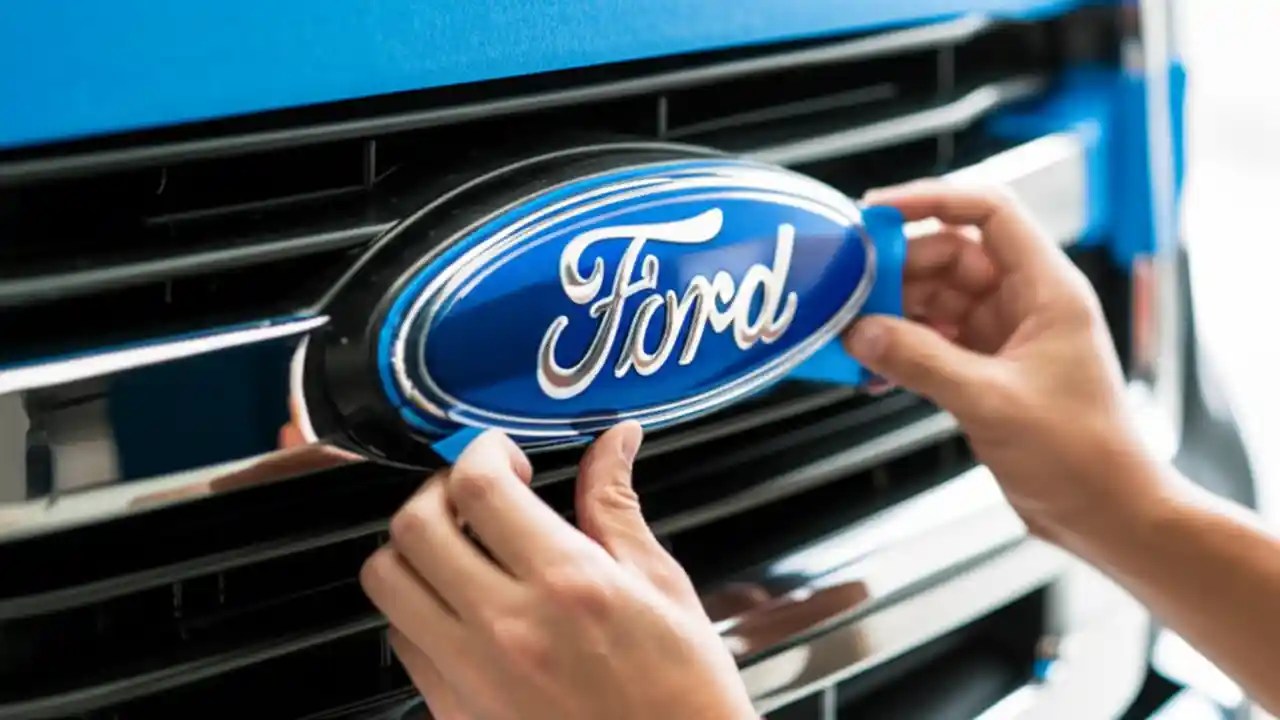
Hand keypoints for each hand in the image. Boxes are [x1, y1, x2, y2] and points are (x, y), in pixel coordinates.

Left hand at [359, 423, 755, 719]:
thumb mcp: (663, 587)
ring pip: (388, 582)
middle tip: (474, 493)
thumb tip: (613, 444)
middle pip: (413, 527)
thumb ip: (616, 506)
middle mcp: (508, 628)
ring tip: (459, 546)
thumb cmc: (682, 695)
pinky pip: (403, 642)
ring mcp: (472, 676)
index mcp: (567, 584)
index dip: (481, 451)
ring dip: (415, 549)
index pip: (477, 487)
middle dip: (439, 491)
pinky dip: (418, 608)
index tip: (502, 455)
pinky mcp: (454, 712)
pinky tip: (461, 604)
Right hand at [844, 180, 1162, 543]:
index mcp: (1046, 289)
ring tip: (853, 330)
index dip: (931, 200)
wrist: (1106, 514)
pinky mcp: (987, 370)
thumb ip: (921, 361)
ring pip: (936, 300)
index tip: (877, 212)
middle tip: (850, 288)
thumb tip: (863, 332)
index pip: (987, 213)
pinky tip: (872, 366)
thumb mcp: (992, 401)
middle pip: (950, 256)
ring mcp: (1005, 337)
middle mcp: (1025, 303)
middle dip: (898, 269)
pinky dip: (902, 349)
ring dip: (894, 312)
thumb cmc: (1080, 455)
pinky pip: (933, 341)